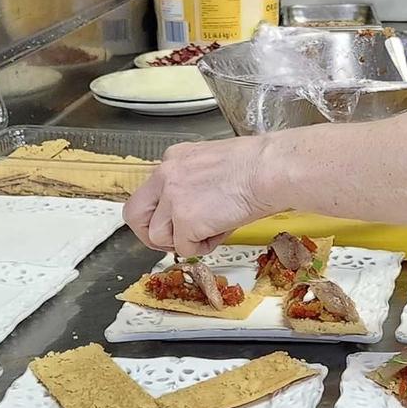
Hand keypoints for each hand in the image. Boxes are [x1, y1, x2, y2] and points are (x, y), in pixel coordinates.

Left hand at [123, 135, 277, 256]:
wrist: (272, 169)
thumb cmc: (259, 166)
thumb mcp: (215, 164)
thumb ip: (195, 183)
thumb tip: (196, 208)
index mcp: (175, 159)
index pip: (151, 191)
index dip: (162, 213)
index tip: (174, 222)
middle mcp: (166, 175)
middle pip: (135, 214)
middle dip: (150, 234)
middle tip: (172, 241)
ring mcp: (173, 198)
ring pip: (158, 236)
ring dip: (182, 242)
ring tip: (209, 233)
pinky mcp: (186, 220)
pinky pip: (184, 249)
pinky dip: (203, 248)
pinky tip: (221, 232)